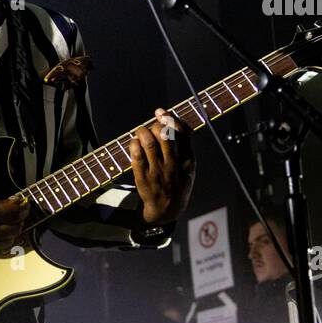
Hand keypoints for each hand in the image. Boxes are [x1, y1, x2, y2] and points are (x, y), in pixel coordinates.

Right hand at [0, 189, 30, 251]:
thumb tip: (4, 204)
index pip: (12, 211)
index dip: (22, 207)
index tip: (24, 203)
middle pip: (13, 227)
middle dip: (20, 219)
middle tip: (21, 213)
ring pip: (8, 240)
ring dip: (14, 232)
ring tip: (14, 224)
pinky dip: (3, 240)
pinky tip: (3, 233)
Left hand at [130, 107, 194, 224]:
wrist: (167, 209)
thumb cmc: (176, 182)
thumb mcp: (188, 165)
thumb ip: (183, 145)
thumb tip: (172, 121)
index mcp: (187, 160)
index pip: (182, 133)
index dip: (170, 118)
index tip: (160, 112)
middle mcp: (173, 165)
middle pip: (165, 135)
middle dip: (156, 124)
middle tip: (151, 126)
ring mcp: (157, 171)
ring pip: (149, 143)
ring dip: (142, 131)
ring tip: (141, 132)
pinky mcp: (142, 178)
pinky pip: (136, 156)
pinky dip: (133, 144)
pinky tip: (134, 143)